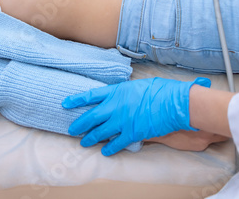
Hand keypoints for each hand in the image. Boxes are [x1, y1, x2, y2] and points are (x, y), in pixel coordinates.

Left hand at [62, 77, 209, 155]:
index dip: (77, 100)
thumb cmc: (160, 90)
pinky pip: (116, 143)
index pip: (91, 95)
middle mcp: (116, 106)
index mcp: (117, 91)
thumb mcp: (138, 85)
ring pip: (100, 132)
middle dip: (79, 124)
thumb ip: (125, 93)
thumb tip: (121, 98)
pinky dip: (109, 149)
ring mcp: (123, 121)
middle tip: (72, 130)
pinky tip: (105, 152)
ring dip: (90, 139)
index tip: (65, 103)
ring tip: (84, 143)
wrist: (174, 102)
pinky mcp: (132, 133)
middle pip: (91, 117)